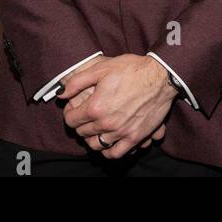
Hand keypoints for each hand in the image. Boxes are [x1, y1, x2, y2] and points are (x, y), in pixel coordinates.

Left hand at [58, 54, 177, 157]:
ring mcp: (121, 132)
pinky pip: (115, 153)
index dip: (69, 114)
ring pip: (96, 145)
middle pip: (82, 133)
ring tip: (95, 130)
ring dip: (92, 139)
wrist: (160, 76)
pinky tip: (108, 142)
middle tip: (85, 117)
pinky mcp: (135, 137)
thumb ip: (77, 82)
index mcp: (95, 106)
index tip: (73, 110)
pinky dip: (108, 151)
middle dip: (80, 125)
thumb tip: (61, 94)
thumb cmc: (131, 69)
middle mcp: (106, 123)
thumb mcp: (101, 68)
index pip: (71, 120)